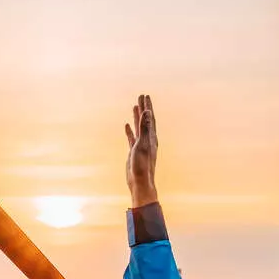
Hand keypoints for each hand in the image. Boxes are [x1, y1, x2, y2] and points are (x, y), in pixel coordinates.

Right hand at [124, 94, 157, 208]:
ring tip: (135, 106)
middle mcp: (148, 140)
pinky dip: (130, 130)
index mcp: (151, 138)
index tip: (145, 96)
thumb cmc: (143, 165)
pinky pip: (132, 137)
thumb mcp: (143, 144)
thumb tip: (148, 112)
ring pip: (139, 127)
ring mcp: (141, 146)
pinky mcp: (134, 152)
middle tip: (141, 96)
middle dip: (143, 108)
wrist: (140, 182)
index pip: (150, 118)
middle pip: (145, 120)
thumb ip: (145, 128)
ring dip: (137, 117)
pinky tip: (127, 125)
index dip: (148, 106)